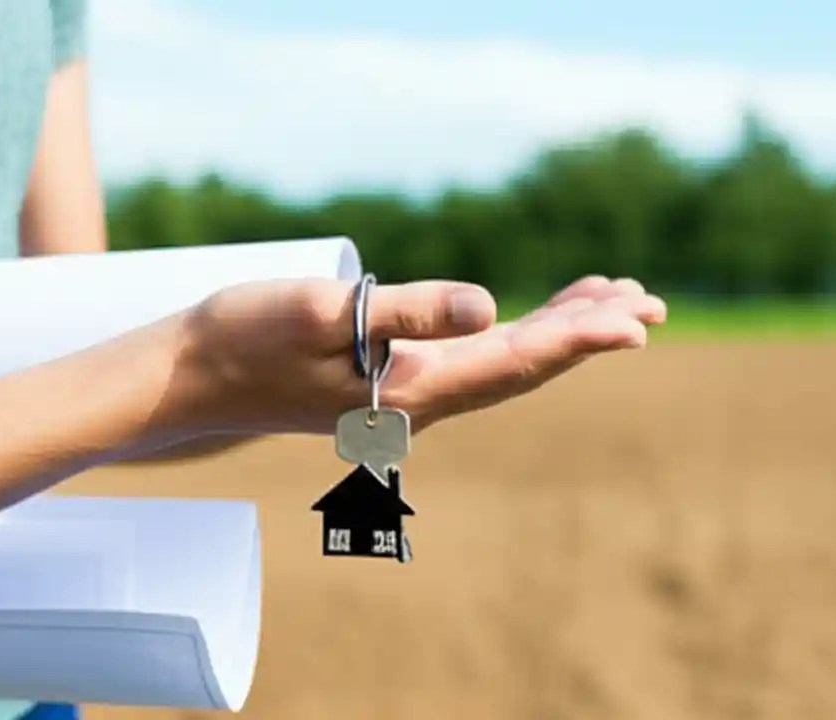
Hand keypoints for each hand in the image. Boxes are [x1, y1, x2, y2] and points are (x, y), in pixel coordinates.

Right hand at [161, 275, 665, 436]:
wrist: (186, 379)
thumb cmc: (242, 337)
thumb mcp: (320, 311)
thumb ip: (407, 311)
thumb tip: (491, 308)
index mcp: (411, 388)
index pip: (514, 361)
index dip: (580, 339)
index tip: (635, 321)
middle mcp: (419, 402)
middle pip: (523, 367)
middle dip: (587, 334)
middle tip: (648, 303)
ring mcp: (404, 398)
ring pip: (501, 365)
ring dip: (556, 334)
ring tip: (608, 302)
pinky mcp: (387, 384)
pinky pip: (471, 362)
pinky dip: (511, 337)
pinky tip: (523, 319)